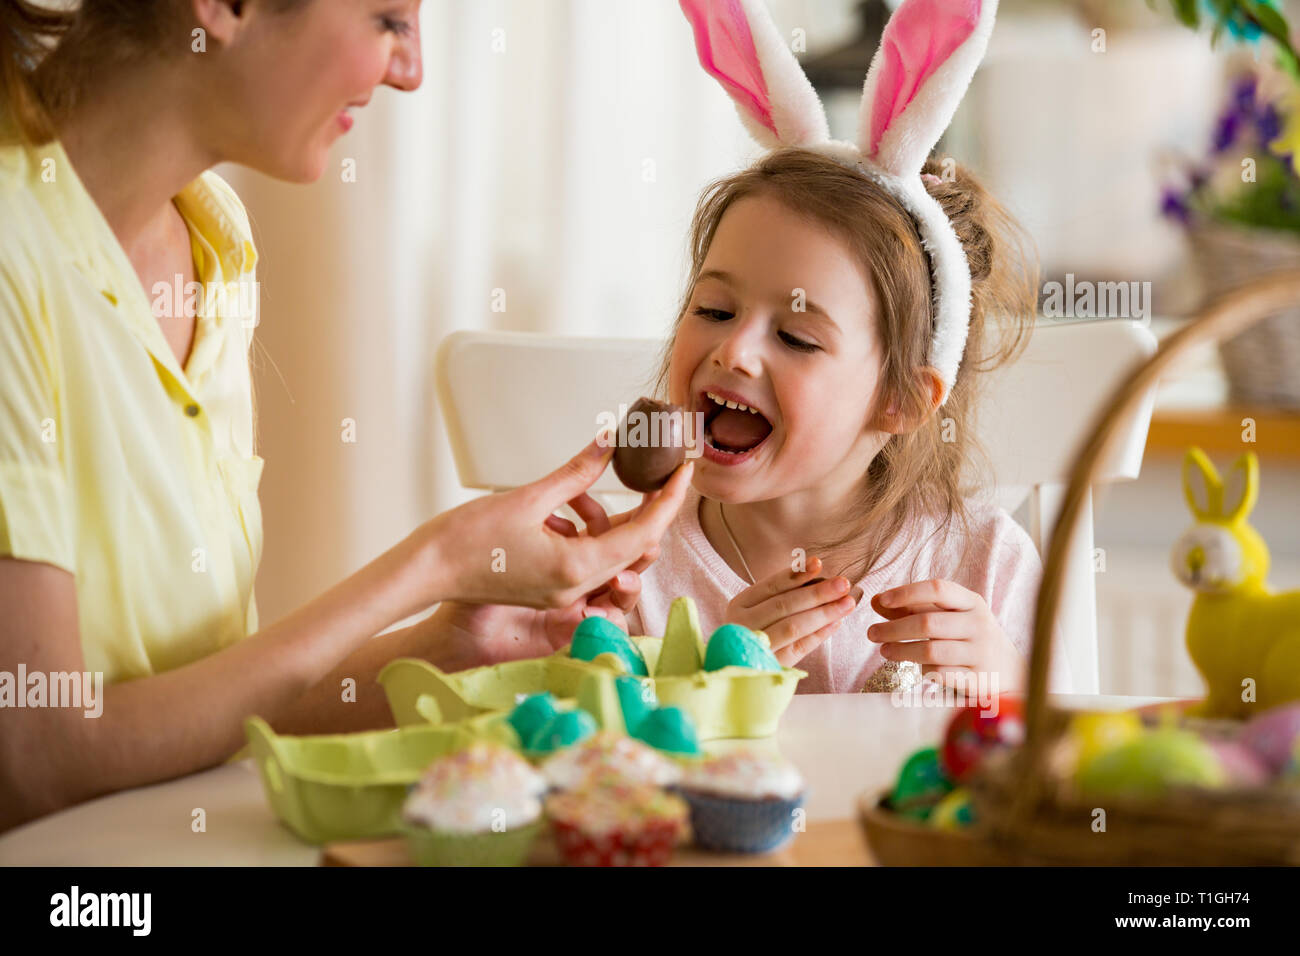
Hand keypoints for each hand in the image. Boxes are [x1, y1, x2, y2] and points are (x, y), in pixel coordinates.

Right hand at [409, 436, 691, 609]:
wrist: (427, 571)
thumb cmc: (466, 540)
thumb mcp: (529, 497)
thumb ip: (576, 473)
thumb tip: (609, 443)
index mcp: (576, 568)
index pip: (644, 534)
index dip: (669, 499)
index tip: (684, 470)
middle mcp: (575, 588)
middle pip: (634, 547)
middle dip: (644, 509)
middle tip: (652, 472)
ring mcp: (563, 593)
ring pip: (609, 552)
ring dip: (606, 519)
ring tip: (579, 492)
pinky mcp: (551, 589)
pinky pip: (586, 558)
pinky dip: (584, 531)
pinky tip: (561, 508)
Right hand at [725, 556, 859, 667]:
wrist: (734, 670)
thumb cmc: (752, 632)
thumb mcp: (756, 610)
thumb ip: (780, 595)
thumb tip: (817, 576)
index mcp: (739, 605)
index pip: (770, 586)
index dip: (795, 574)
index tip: (818, 563)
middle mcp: (743, 624)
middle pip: (784, 605)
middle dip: (817, 593)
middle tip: (843, 584)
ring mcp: (756, 647)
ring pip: (793, 626)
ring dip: (824, 613)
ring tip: (847, 603)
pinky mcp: (771, 666)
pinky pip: (800, 648)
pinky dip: (819, 635)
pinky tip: (836, 623)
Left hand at [868, 579, 1023, 689]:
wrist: (1009, 673)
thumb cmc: (968, 638)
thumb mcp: (949, 617)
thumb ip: (913, 608)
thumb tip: (875, 600)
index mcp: (972, 602)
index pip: (938, 589)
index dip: (906, 592)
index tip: (881, 600)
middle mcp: (979, 624)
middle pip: (928, 622)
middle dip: (894, 628)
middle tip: (872, 633)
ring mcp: (980, 652)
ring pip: (931, 650)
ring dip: (901, 650)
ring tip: (884, 650)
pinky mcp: (977, 679)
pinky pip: (940, 673)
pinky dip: (922, 670)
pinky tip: (914, 668)